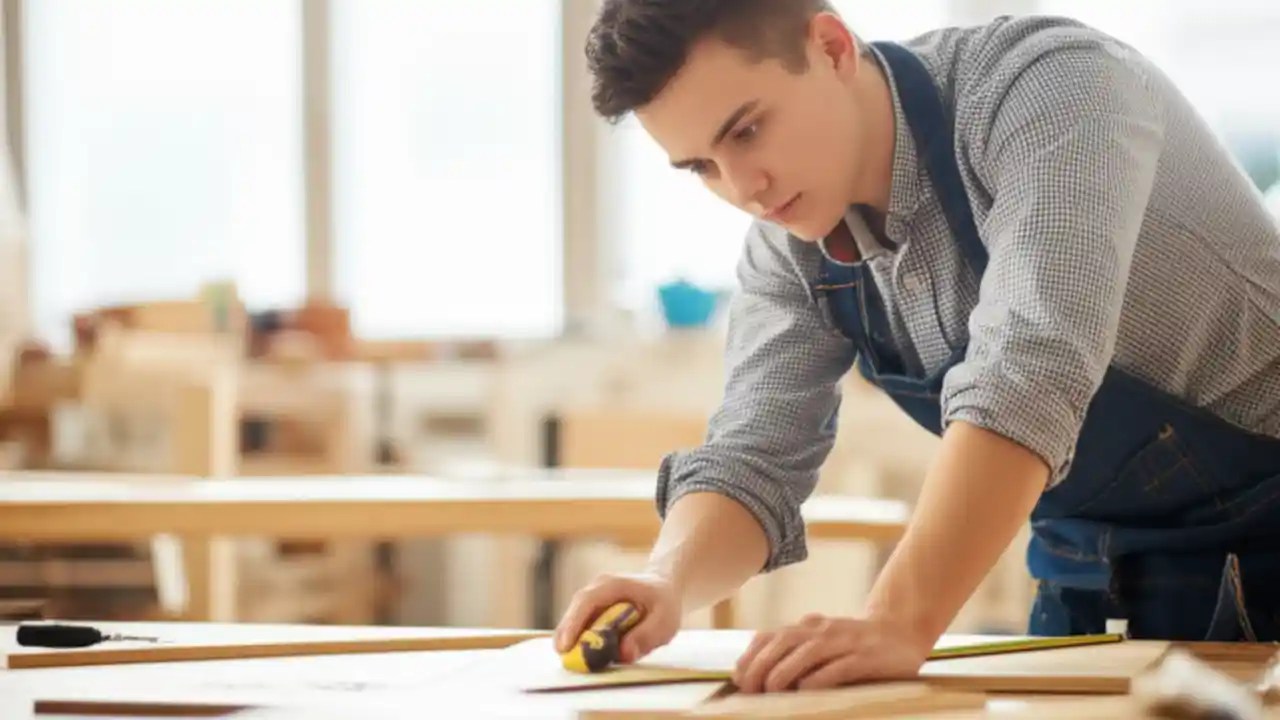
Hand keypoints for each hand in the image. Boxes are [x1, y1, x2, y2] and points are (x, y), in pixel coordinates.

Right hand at [554, 571, 682, 663]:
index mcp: (614, 585)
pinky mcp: (593, 607)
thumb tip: (623, 655)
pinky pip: (582, 622)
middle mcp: (599, 586)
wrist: (664, 586)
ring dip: (572, 637)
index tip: (565, 645)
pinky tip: (584, 652)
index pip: (587, 601)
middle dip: (567, 633)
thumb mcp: (664, 621)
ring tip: (573, 659)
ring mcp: (594, 595)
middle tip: (564, 657)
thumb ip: (645, 637)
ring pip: (575, 616)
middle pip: (576, 609)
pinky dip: (580, 637)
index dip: (574, 622)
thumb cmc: (664, 602)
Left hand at [732, 614, 931, 693]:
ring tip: (771, 688)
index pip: (771, 636)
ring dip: (786, 669)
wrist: (901, 630)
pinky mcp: (867, 657)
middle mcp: (824, 630)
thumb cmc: (853, 646)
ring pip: (810, 651)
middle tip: (749, 688)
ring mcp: (846, 641)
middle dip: (762, 664)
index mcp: (808, 626)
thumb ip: (794, 655)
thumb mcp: (821, 645)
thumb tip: (756, 678)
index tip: (737, 678)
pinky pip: (841, 666)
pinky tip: (806, 689)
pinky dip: (822, 677)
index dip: (751, 656)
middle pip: (784, 641)